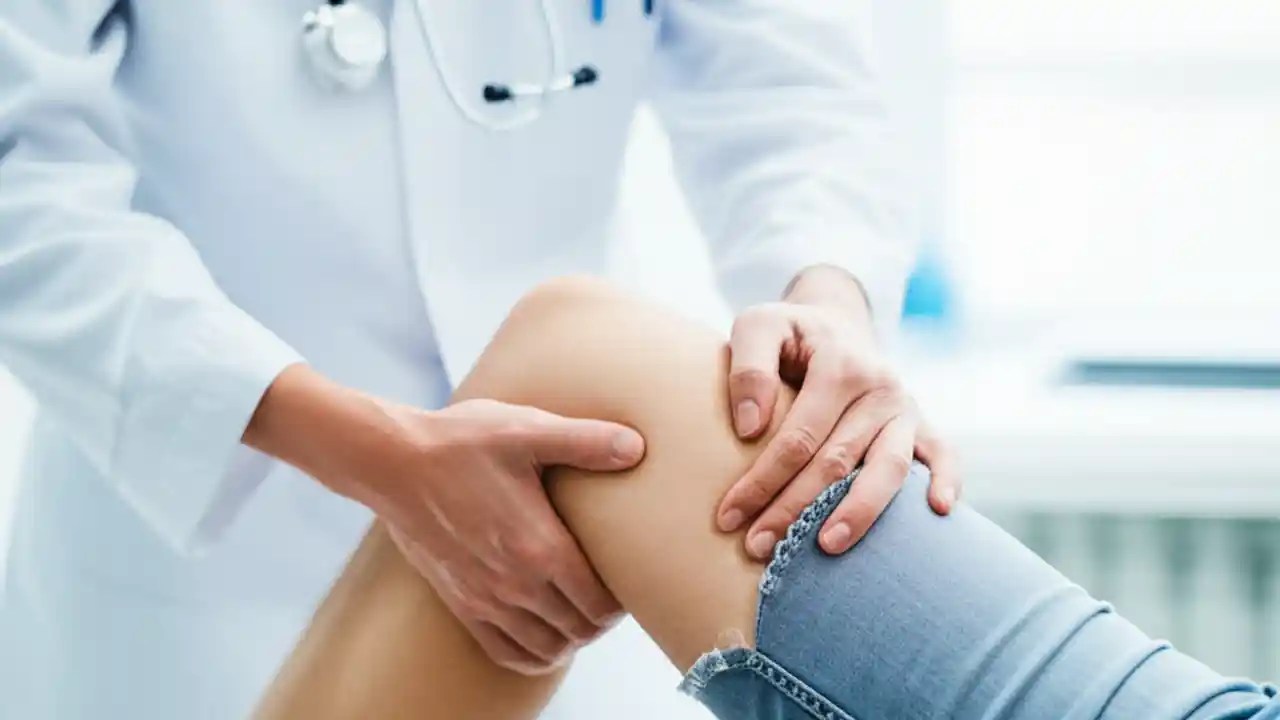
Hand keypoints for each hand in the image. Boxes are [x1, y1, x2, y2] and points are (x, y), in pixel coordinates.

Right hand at [243, 368, 644, 675]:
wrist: (392, 460)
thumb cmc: (461, 442)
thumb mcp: (528, 430)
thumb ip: (585, 440)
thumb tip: (636, 446)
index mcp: (540, 547)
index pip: (598, 603)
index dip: (622, 601)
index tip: (628, 581)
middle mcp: (514, 584)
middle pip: (577, 629)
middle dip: (602, 620)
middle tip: (611, 595)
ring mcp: (484, 598)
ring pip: (545, 648)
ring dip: (571, 639)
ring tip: (581, 614)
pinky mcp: (459, 601)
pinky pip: (504, 651)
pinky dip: (533, 653)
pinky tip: (543, 632)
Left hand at [716, 268, 958, 558]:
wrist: (835, 324)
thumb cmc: (788, 334)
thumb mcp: (757, 326)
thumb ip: (748, 366)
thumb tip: (749, 428)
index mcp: (840, 364)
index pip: (797, 437)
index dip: (762, 480)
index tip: (728, 516)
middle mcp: (880, 388)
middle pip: (836, 461)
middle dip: (794, 509)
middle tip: (758, 546)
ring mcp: (905, 408)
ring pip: (887, 468)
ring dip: (858, 513)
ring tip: (828, 546)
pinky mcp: (923, 425)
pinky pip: (943, 454)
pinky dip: (947, 481)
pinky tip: (939, 512)